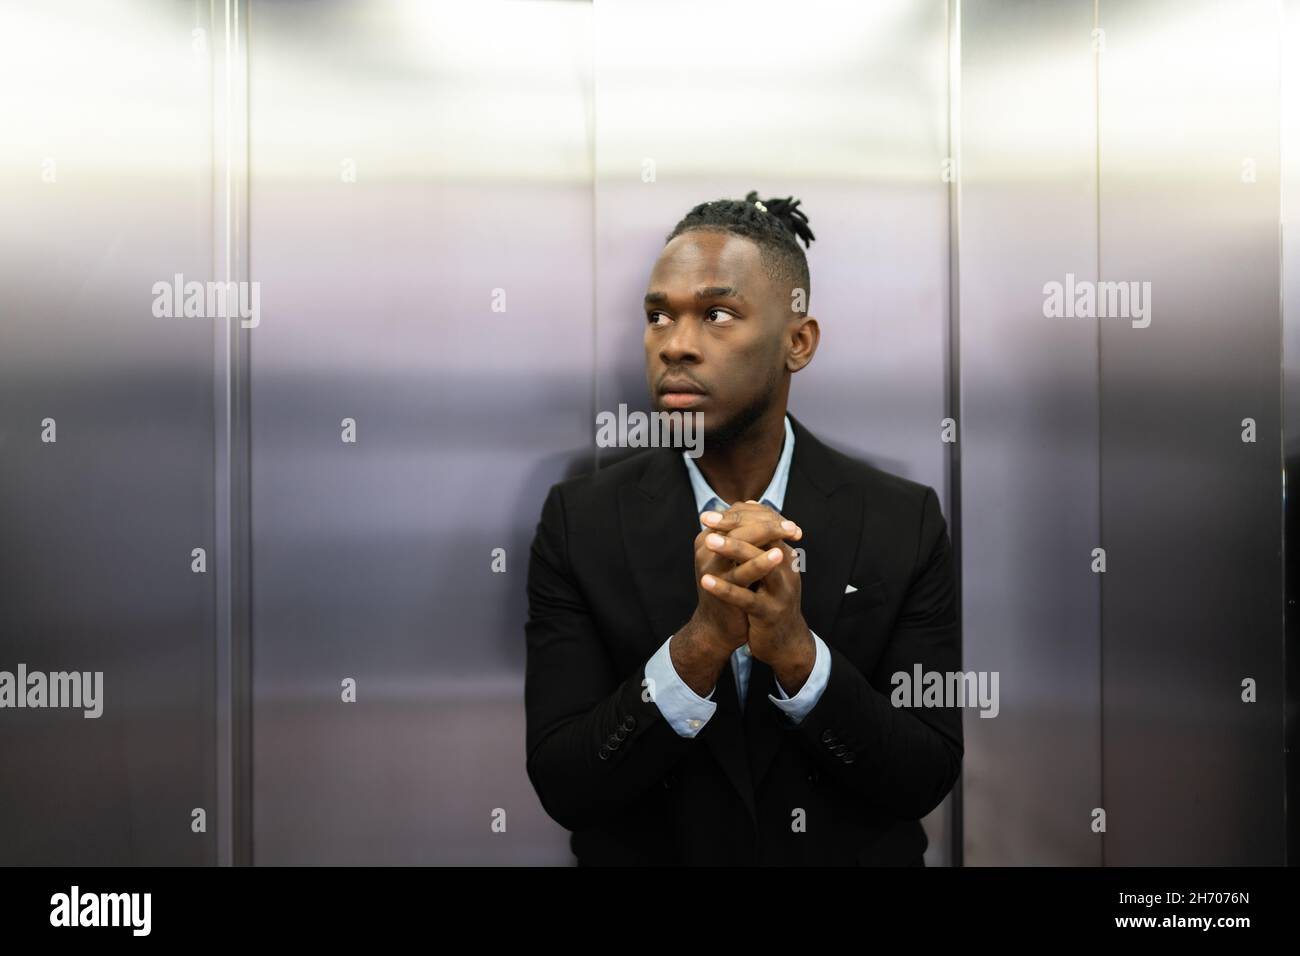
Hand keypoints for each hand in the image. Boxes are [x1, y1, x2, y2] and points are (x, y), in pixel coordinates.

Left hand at [700, 503, 814, 692]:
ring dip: (733, 550)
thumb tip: (748, 503)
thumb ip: (759, 540)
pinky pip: (747, 598)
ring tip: (709, 542)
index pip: (765, 525)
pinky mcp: (770, 613)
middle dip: (734, 527)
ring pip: (759, 563)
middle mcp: (786, 569)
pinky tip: (706, 582)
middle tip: (707, 520)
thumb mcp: (768, 568)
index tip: (709, 514)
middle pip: (764, 539)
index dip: (738, 517)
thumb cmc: (771, 600)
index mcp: (785, 555)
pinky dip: (726, 589)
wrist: (784, 642)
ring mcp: (781, 591)